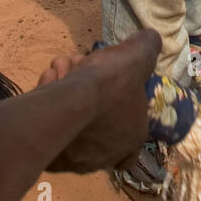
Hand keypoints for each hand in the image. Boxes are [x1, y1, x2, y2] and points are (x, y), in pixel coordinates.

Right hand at [36, 29, 159, 172]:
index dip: (121, 126)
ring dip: (67, 91)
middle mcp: (106, 156)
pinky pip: (51, 126)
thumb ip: (148, 46)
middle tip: (80, 68)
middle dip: (90, 93)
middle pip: (97, 122)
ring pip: (72, 122)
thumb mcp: (138, 55)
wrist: (71, 103)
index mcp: (131, 138)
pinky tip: (49, 81)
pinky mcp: (50, 158)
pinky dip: (49, 102)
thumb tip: (151, 39)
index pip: (131, 149)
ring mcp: (76, 161)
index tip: (111, 100)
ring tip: (61, 68)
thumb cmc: (112, 83)